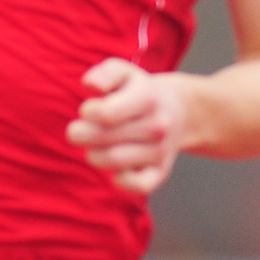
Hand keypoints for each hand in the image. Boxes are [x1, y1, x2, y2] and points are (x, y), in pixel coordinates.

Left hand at [66, 59, 186, 194]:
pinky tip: (115, 168)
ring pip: (112, 161)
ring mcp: (161, 150)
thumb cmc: (137, 92)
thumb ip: (104, 73)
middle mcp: (159, 125)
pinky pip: (137, 186)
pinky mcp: (161, 172)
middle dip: (81, 134)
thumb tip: (92, 86)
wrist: (178, 111)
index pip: (105, 114)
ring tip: (98, 144)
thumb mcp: (123, 72)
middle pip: (102, 139)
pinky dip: (120, 180)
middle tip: (82, 130)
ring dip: (94, 154)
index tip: (91, 109)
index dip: (88, 111)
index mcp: (149, 97)